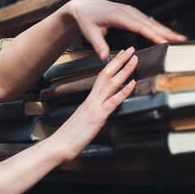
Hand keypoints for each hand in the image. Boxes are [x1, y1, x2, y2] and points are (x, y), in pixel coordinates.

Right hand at [46, 46, 138, 160]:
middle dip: (120, 61)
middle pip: (107, 74)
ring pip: (111, 83)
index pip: (102, 77)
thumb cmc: (70, 136)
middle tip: (130, 49)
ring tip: (134, 59)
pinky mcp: (98, 117)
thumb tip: (101, 110)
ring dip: (124, 70)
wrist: (60, 145)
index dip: (112, 65)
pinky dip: (123, 91)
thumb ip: (93, 112)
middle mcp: (92, 99)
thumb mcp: (84, 120)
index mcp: (89, 100)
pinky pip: (112, 101)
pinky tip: (132, 84)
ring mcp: (95, 107)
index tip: (121, 55)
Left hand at [65, 0, 186, 60]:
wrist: (84, 6)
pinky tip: (167, 33)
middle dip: (166, 32)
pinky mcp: (132, 13)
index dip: (153, 34)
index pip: (139, 26)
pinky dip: (158, 27)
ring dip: (165, 29)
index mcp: (118, 15)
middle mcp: (127, 11)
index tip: (164, 41)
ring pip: (151, 21)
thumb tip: (104, 58)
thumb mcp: (90, 33)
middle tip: (181, 40)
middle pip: (150, 23)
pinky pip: (147, 21)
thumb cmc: (87, 19)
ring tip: (180, 38)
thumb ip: (98, 46)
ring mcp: (131, 11)